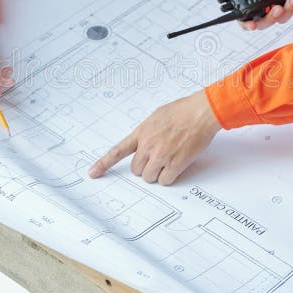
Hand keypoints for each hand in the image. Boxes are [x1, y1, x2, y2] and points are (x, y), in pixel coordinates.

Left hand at [88, 91, 220, 185]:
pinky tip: (176, 166)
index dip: (103, 164)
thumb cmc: (182, 111)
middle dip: (145, 167)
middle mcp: (148, 145)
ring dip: (157, 173)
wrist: (200, 112)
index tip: (93, 173)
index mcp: (141, 133)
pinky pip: (165, 180)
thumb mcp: (156, 117)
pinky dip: (169, 177)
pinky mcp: (175, 164)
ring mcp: (161, 155)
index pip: (117, 151)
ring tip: (169, 160)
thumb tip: (144, 142)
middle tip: (158, 159)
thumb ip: (147, 131)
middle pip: (136, 170)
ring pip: (149, 177)